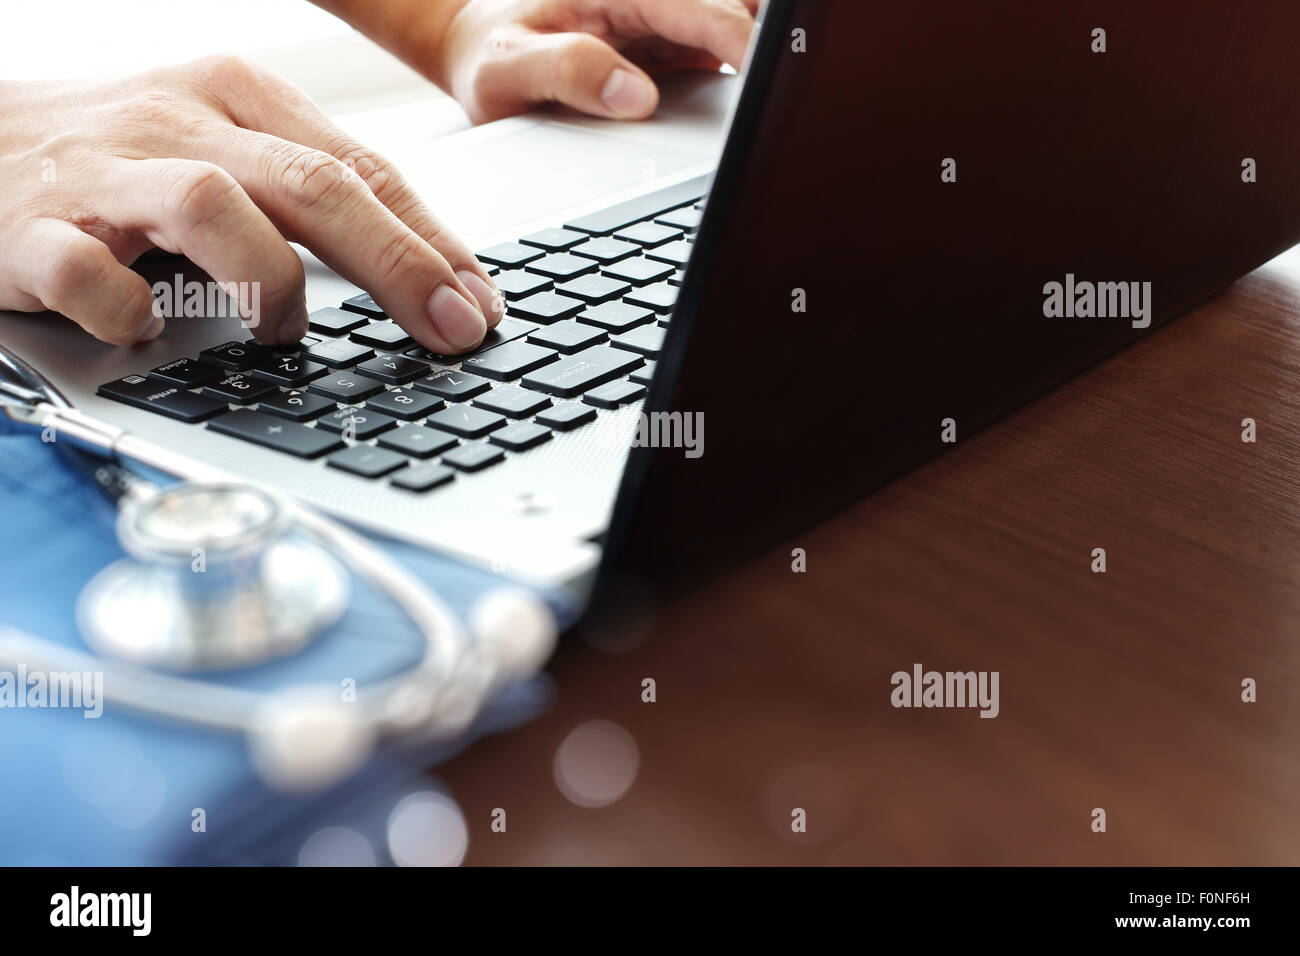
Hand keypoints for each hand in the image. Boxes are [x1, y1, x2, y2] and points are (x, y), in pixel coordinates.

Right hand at [0, 58, 501, 348]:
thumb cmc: (123, 157)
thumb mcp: (230, 148)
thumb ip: (313, 199)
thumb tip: (425, 273)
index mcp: (241, 97)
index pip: (363, 169)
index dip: (433, 242)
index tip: (480, 304)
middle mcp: (182, 122)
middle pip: (314, 186)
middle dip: (399, 265)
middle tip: (449, 330)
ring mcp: (107, 173)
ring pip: (214, 208)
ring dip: (270, 283)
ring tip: (285, 332)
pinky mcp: (32, 228)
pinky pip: (90, 274)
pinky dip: (130, 311)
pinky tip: (147, 328)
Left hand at [322, 0, 757, 123]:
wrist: (474, 47)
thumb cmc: (489, 53)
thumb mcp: (510, 66)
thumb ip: (571, 72)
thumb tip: (638, 98)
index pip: (702, 8)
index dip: (741, 41)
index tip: (764, 79)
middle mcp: (648, 1)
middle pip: (733, 8)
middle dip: (767, 43)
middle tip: (783, 92)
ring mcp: (664, 23)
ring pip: (734, 23)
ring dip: (757, 55)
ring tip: (765, 104)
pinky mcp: (670, 48)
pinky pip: (719, 50)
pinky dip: (740, 72)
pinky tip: (746, 104)